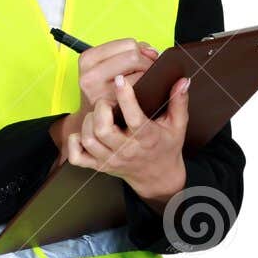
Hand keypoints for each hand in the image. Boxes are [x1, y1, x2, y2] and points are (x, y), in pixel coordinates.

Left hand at [65, 73, 191, 206]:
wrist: (157, 177)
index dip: (125, 98)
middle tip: (107, 101)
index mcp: (147, 138)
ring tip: (98, 114)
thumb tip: (182, 81)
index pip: (134, 118)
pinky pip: (76, 156)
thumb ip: (179, 102)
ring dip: (88, 122)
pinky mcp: (98, 166)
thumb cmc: (166, 146)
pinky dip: (75, 142)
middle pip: (103, 129)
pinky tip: (85, 131)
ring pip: (88, 139)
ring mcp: (110, 160)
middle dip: (101, 109)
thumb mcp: (178, 125)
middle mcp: (126, 151)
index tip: (120, 80)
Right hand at [78, 38, 159, 107]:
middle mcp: (89, 77)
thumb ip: (132, 50)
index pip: (128, 44)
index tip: (141, 60)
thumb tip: (152, 53)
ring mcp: (100, 94)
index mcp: (87, 59)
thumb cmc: (108, 87)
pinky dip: (147, 90)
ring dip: (147, 77)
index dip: (140, 50)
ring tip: (142, 83)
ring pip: (139, 73)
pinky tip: (141, 95)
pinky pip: (140, 92)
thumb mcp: (109, 63)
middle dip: (146, 62)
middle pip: (133, 57)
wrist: (97, 119)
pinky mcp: (113, 108)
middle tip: (145, 72)